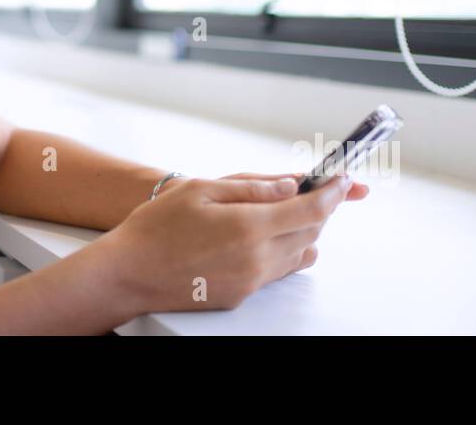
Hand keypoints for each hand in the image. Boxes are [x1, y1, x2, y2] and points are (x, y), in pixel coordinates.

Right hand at [99, 172, 355, 317]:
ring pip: (299, 255)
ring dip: (304, 231)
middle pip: (311, 232)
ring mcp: (250, 282)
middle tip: (320, 189)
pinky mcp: (241, 295)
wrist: (129, 272)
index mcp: (248, 226)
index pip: (311, 209)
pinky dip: (284, 251)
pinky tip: (267, 236)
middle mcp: (256, 259)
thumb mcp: (202, 189)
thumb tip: (290, 184)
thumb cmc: (156, 227)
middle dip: (321, 208)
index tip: (345, 180)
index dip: (334, 193)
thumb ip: (251, 187)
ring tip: (290, 210)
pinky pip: (278, 272)